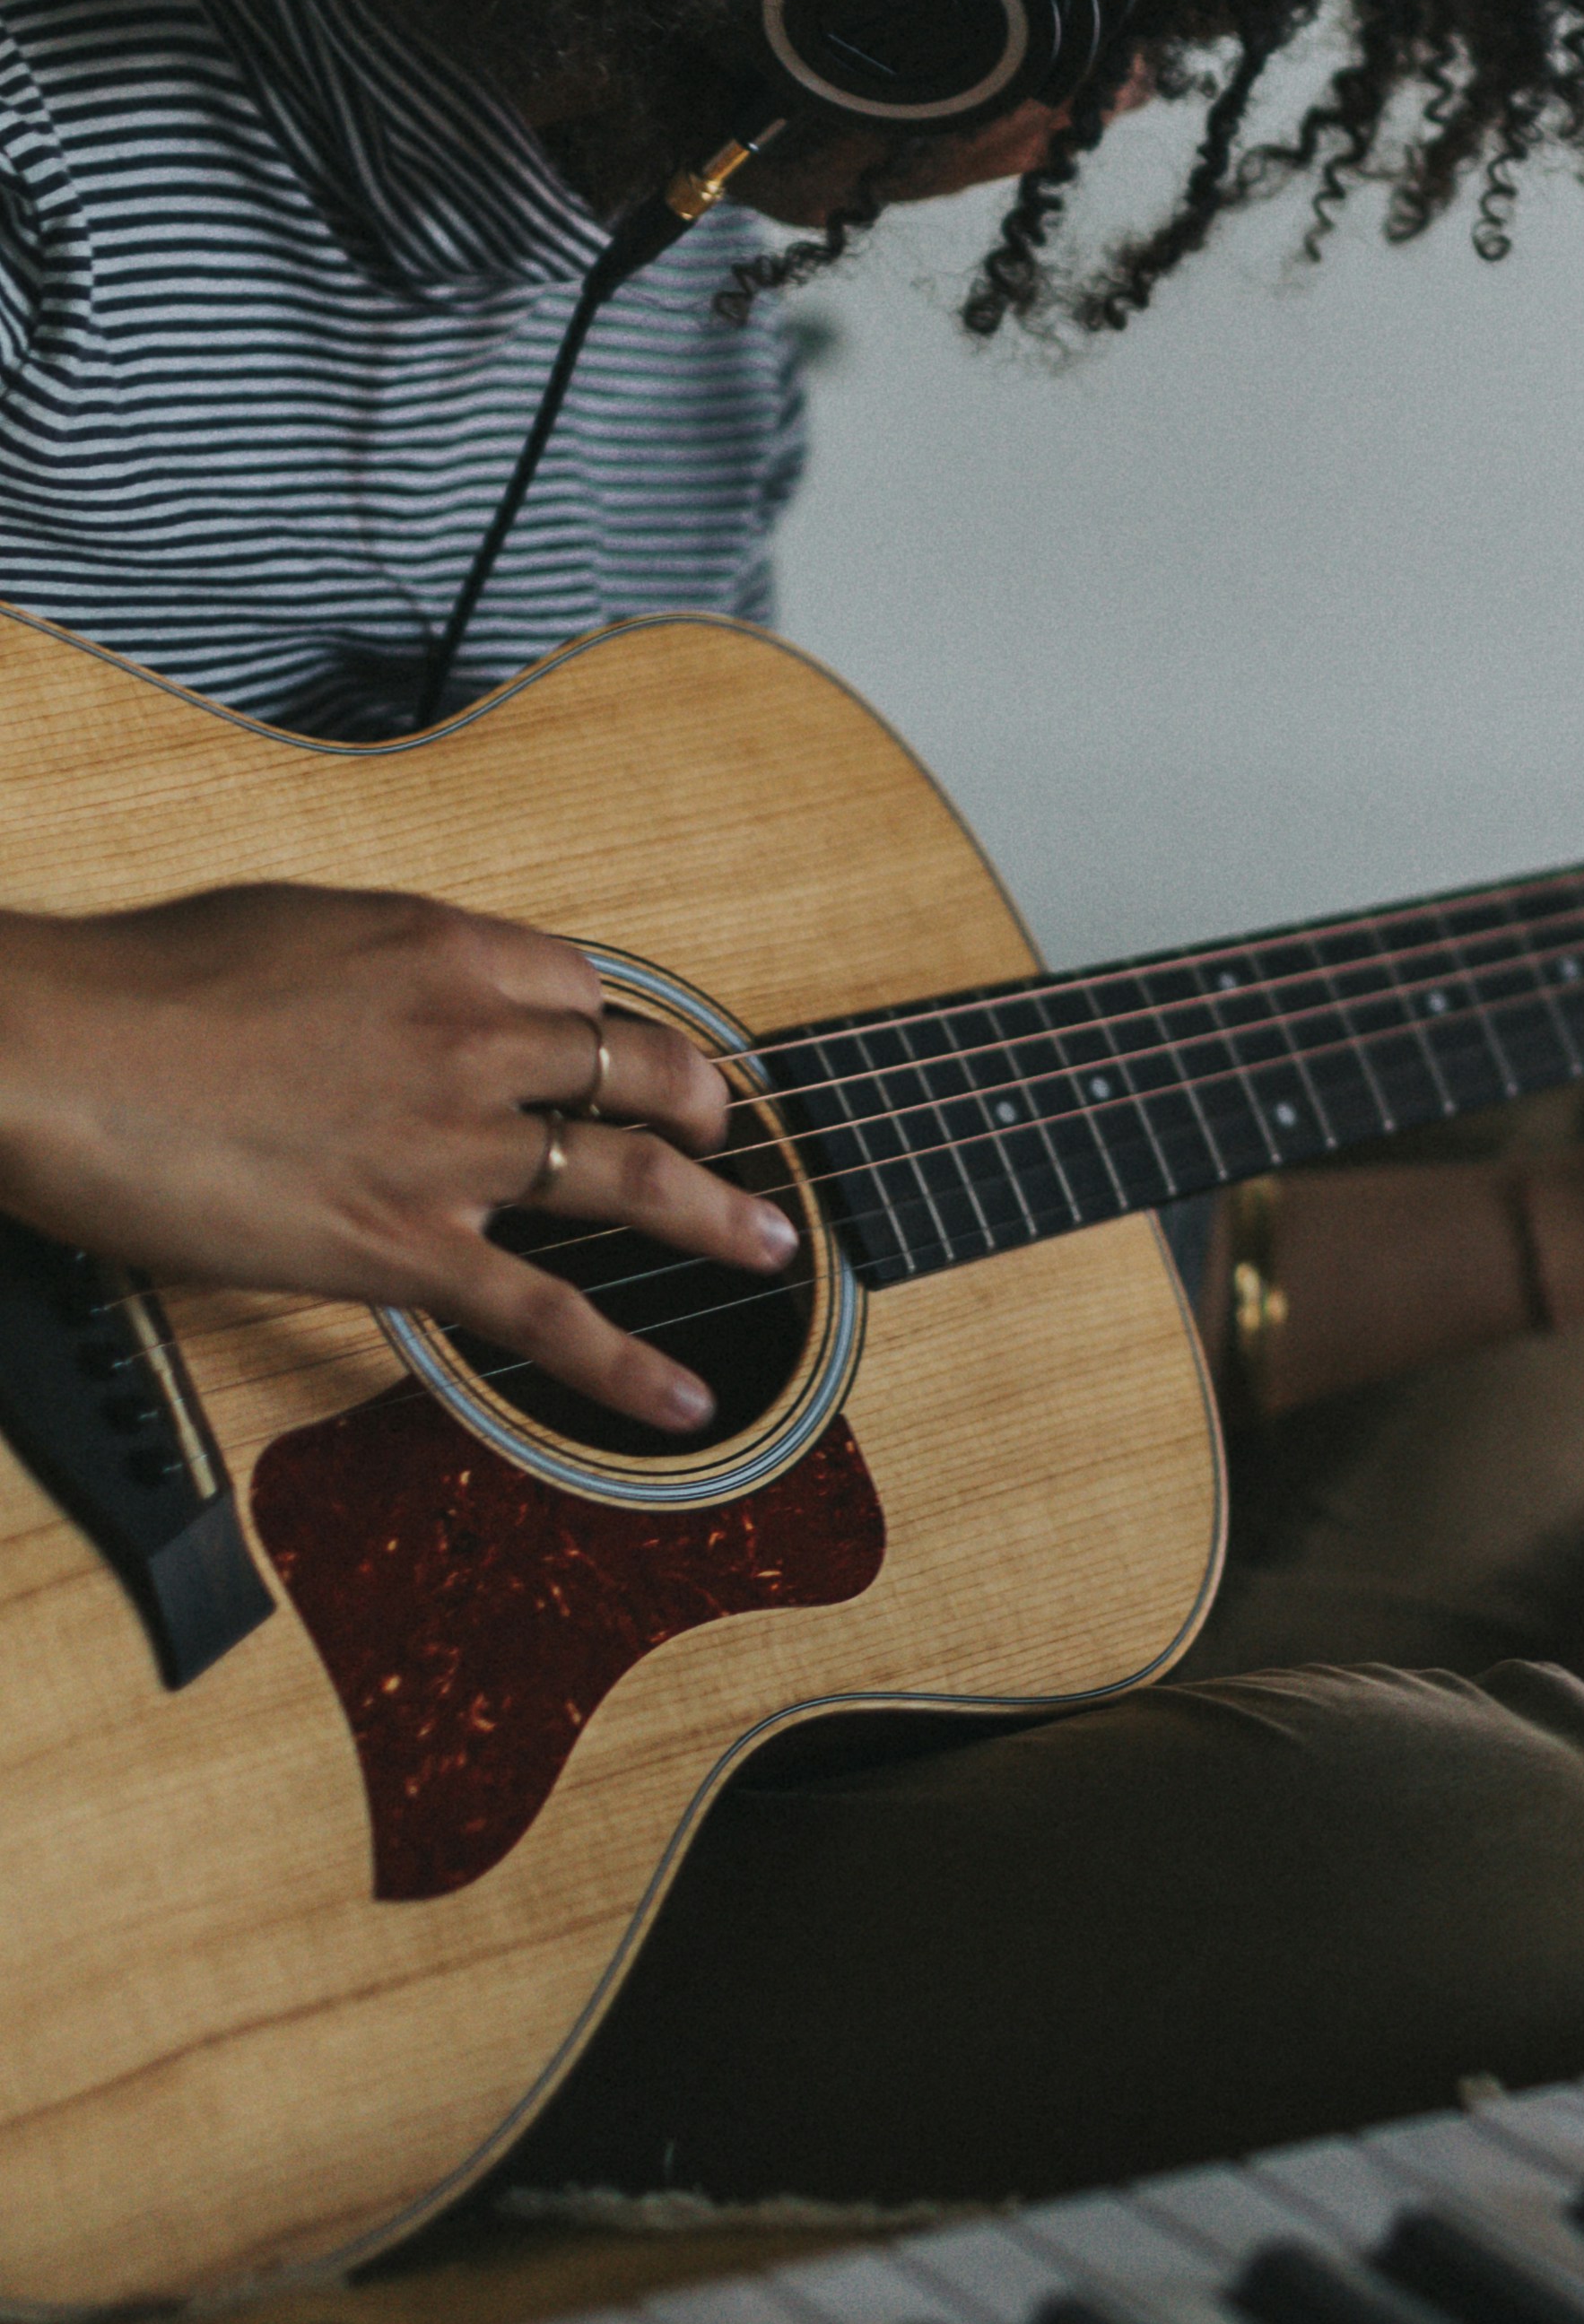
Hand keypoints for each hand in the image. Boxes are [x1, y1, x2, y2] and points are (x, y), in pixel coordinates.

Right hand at [0, 886, 793, 1439]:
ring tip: (772, 1243)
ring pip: (630, 1178)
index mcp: (444, 948)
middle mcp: (475, 1040)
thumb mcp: (290, 926)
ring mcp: (453, 1148)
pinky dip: (627, 1364)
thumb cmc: (142, 983)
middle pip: (635, 1070)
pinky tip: (685, 1397)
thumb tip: (388, 988)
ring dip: (717, 1216)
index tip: (624, 1047)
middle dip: (700, 1104)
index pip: (577, 985)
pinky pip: (548, 1314)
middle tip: (731, 1131)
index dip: (610, 1024)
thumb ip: (369, 964)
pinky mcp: (408, 1246)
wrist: (63, 1053)